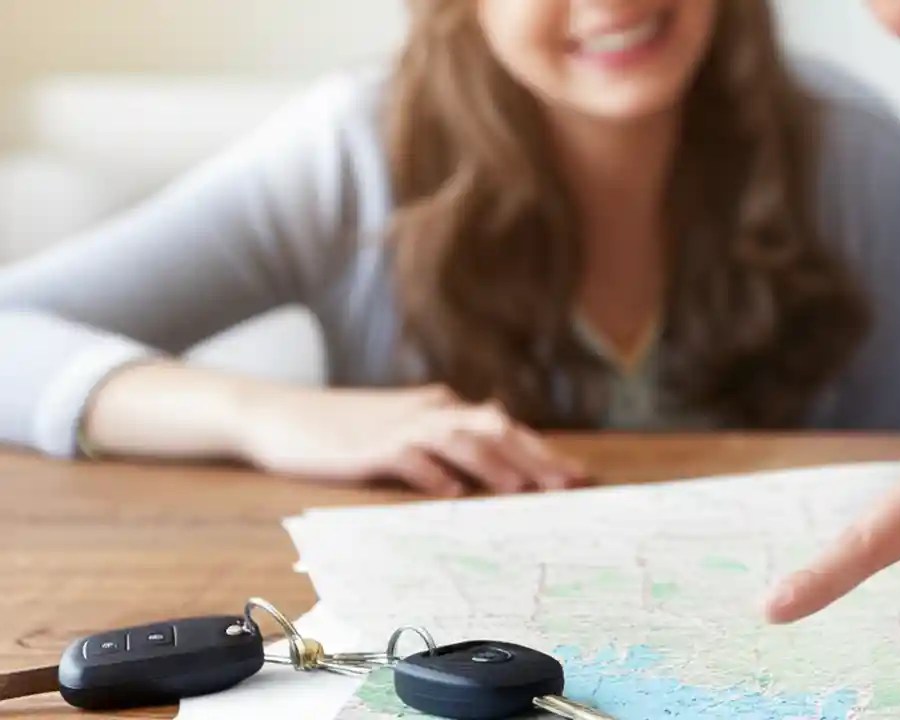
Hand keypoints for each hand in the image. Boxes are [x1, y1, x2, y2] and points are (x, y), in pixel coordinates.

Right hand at [237, 385, 587, 495]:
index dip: (542, 450)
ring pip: (457, 439)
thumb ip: (442, 439)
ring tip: (523, 488)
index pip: (502, 428)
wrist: (276, 415)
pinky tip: (451, 492)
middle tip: (570, 484)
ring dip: (493, 463)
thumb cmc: (341, 429)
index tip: (579, 475)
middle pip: (492, 429)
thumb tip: (490, 450)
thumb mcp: (400, 430)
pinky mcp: (366, 447)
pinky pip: (406, 457)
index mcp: (439, 409)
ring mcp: (396, 427)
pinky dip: (431, 472)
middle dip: (534, 457)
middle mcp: (426, 412)